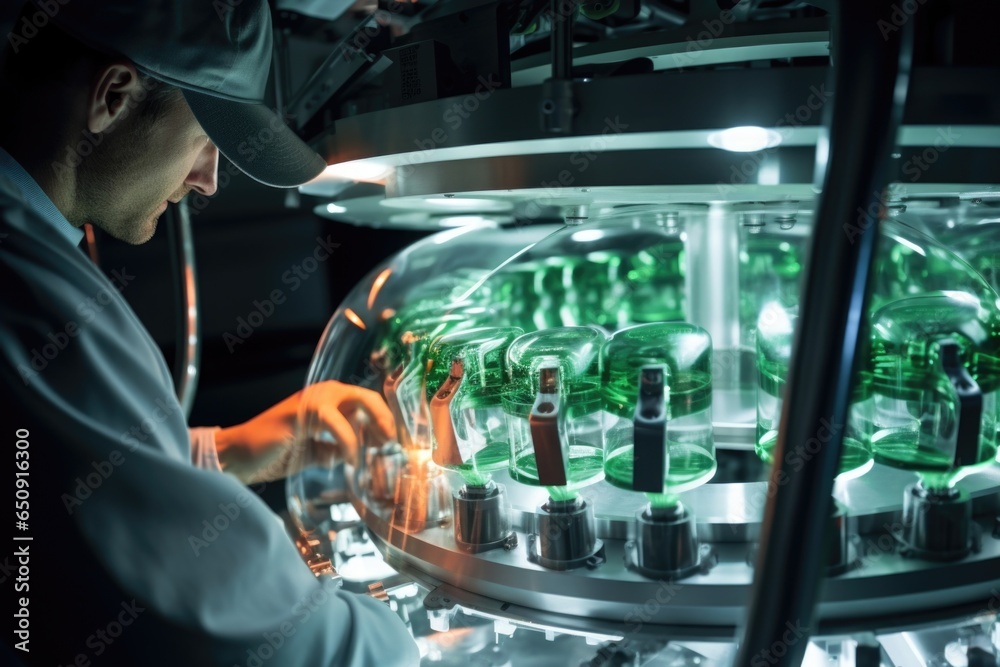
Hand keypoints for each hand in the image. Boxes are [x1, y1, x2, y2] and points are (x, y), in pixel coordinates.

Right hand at [214, 381, 394, 484]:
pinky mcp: (302, 411)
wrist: (240, 455)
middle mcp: (324, 392)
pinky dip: (349, 442)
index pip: (367, 402)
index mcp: (329, 400)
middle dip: (387, 420)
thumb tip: (366, 456)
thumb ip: (340, 450)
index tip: (395, 444)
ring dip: (373, 430)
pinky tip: (350, 459)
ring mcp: (313, 398)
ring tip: (378, 453)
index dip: (385, 421)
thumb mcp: (318, 453)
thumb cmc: (277, 453)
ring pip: (358, 403)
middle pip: (369, 397)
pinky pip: (336, 423)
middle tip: (393, 445)